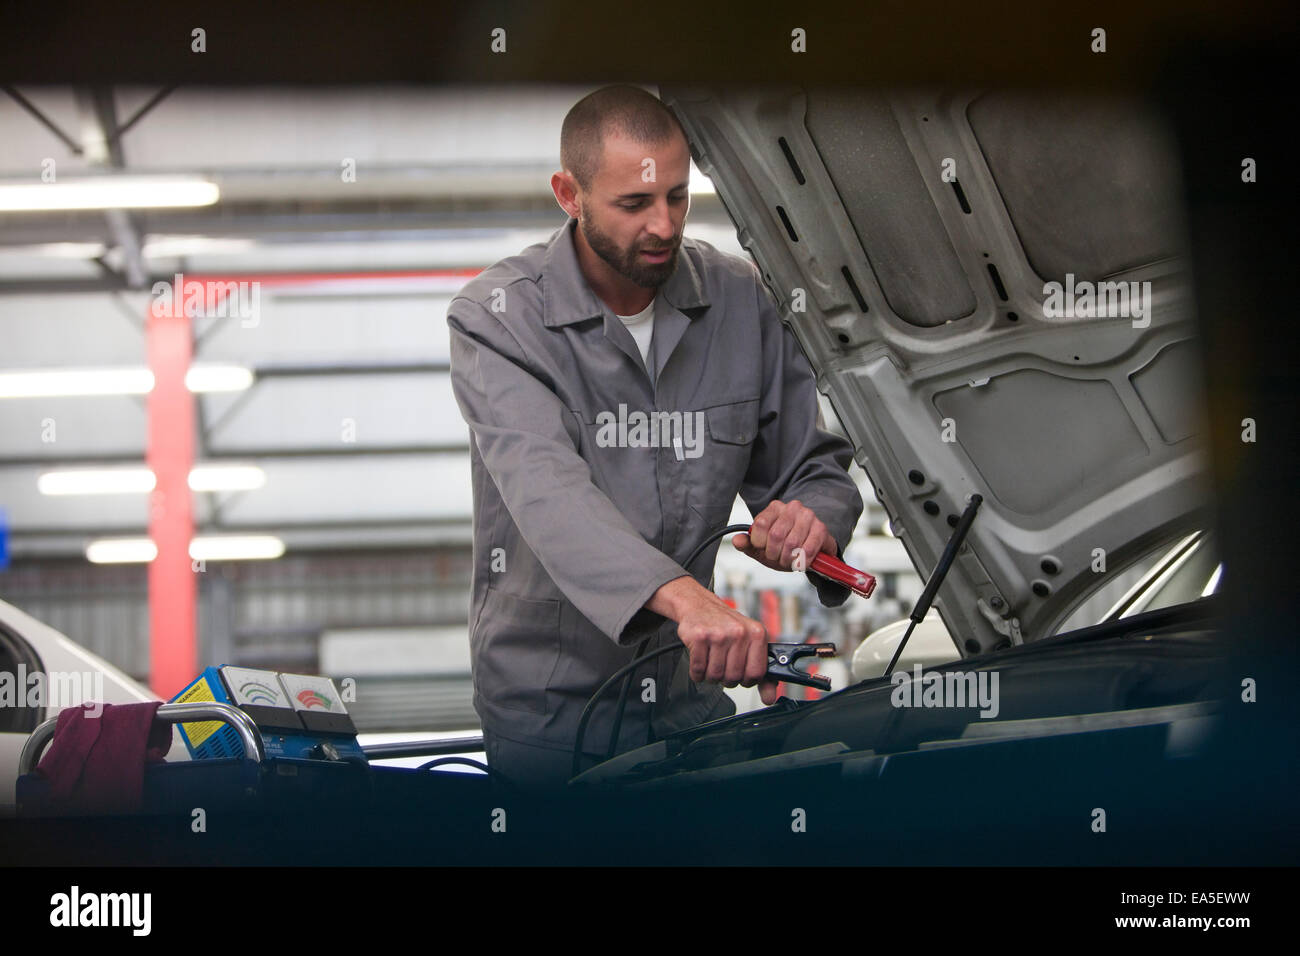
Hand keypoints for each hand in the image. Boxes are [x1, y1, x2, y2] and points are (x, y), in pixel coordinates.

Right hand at [647, 577, 780, 704]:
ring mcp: (719, 634)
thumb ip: (761, 671)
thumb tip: (769, 698)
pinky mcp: (699, 637)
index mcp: (757, 633)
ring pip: (715, 675)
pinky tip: (700, 661)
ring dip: (710, 676)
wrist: (700, 605)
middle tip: (723, 667)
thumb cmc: (726, 626)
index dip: (748, 680)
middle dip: (726, 678)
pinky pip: (698, 670)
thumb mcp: (750, 642)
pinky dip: (697, 673)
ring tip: (711, 662)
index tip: (742, 675)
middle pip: (734, 677)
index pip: (757, 673)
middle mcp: (739, 632)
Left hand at [731, 499, 836, 572]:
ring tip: (790, 561)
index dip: (760, 544)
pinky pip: (808, 549)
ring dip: (788, 559)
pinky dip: (802, 561)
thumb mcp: (763, 547)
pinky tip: (802, 562)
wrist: (812, 548)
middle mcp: (791, 508)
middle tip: (779, 559)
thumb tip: (736, 540)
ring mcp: (808, 516)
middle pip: (775, 535)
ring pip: (792, 543)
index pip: (760, 525)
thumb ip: (748, 544)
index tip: (764, 550)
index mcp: (774, 508)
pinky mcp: (821, 528)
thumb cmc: (785, 547)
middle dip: (775, 554)